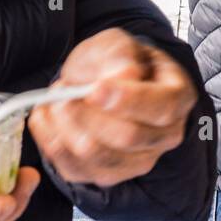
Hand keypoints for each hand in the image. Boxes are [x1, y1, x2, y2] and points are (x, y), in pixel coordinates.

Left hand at [29, 28, 197, 188]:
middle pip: (128, 137)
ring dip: (65, 129)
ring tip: (52, 102)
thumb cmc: (116, 62)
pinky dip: (51, 143)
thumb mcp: (119, 44)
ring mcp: (138, 161)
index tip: (94, 89)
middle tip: (61, 90)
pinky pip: (76, 170)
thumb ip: (121, 54)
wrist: (103, 83)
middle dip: (87, 114)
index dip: (128, 100)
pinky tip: (44, 118)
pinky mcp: (107, 176)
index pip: (162, 107)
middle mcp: (164, 137)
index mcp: (177, 98)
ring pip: (99, 158)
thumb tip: (124, 75)